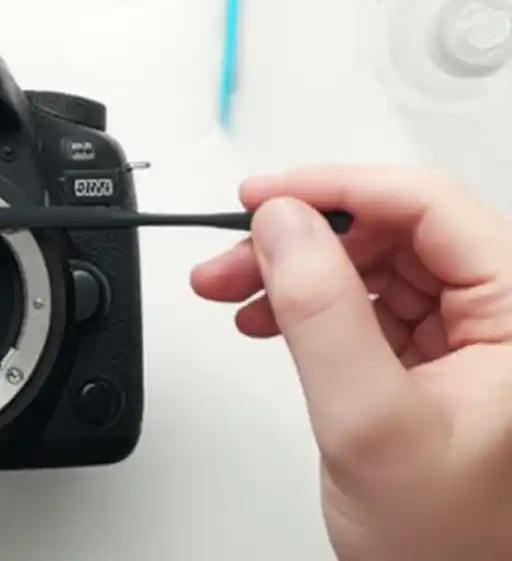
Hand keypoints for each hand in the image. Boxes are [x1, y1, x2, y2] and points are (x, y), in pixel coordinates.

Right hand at [192, 167, 511, 560]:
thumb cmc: (445, 543)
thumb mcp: (369, 422)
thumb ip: (320, 312)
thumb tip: (283, 222)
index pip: (429, 206)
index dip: (338, 188)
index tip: (263, 198)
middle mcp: (504, 317)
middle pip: (393, 228)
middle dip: (301, 234)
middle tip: (232, 252)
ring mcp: (469, 337)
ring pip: (370, 260)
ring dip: (293, 267)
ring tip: (230, 286)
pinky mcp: (431, 359)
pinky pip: (361, 301)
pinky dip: (304, 302)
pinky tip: (264, 316)